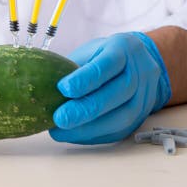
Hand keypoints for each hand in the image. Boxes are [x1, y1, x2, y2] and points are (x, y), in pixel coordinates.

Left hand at [49, 32, 171, 144]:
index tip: (63, 88)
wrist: (141, 63)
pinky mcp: (139, 117)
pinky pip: (119, 130)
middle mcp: (138, 73)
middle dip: (85, 109)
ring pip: (121, 117)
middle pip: (116, 93)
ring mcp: (143, 97)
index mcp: (122, 50)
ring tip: (61, 131)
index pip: (107, 65)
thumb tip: (43, 86)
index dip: (85, 79)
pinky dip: (94, 135)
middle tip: (59, 118)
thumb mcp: (90, 51)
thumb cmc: (105, 55)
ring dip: (89, 128)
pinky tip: (73, 135)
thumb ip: (73, 67)